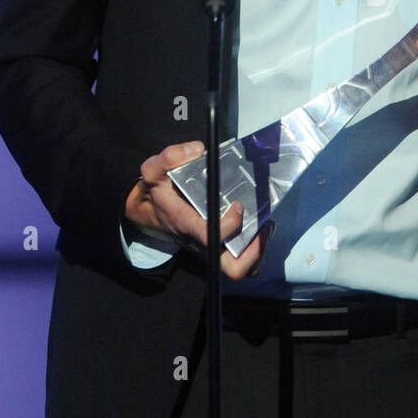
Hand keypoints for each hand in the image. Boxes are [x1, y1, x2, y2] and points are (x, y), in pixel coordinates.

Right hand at [124, 141, 266, 279]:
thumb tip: (197, 149)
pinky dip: (253, 249)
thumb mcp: (153, 170)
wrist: (151, 212)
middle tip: (262, 227)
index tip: (237, 205)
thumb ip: (170, 157)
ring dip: (258, 250)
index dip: (229, 225)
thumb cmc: (158, 192)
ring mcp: (210, 249)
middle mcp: (201, 242)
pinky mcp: (217, 249)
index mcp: (187, 223)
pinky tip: (258, 226)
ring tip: (265, 225)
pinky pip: (240, 260)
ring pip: (239, 267)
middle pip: (231, 268)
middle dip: (253, 251)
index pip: (209, 236)